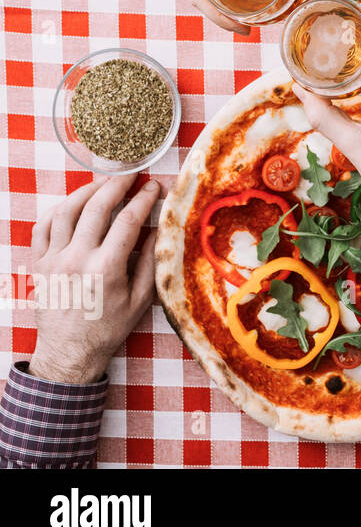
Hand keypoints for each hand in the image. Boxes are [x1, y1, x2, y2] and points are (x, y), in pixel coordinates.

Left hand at [27, 176, 160, 384]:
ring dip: (86, 191)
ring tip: (102, 184)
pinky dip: (58, 210)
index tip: (153, 187)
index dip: (143, 199)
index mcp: (105, 269)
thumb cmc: (108, 328)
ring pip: (66, 211)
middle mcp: (76, 259)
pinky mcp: (37, 264)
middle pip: (96, 207)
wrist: (69, 352)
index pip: (127, 220)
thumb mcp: (140, 300)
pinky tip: (73, 204)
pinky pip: (42, 227)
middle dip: (116, 185)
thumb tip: (157, 230)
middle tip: (130, 175)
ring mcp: (52, 260)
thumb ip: (149, 262)